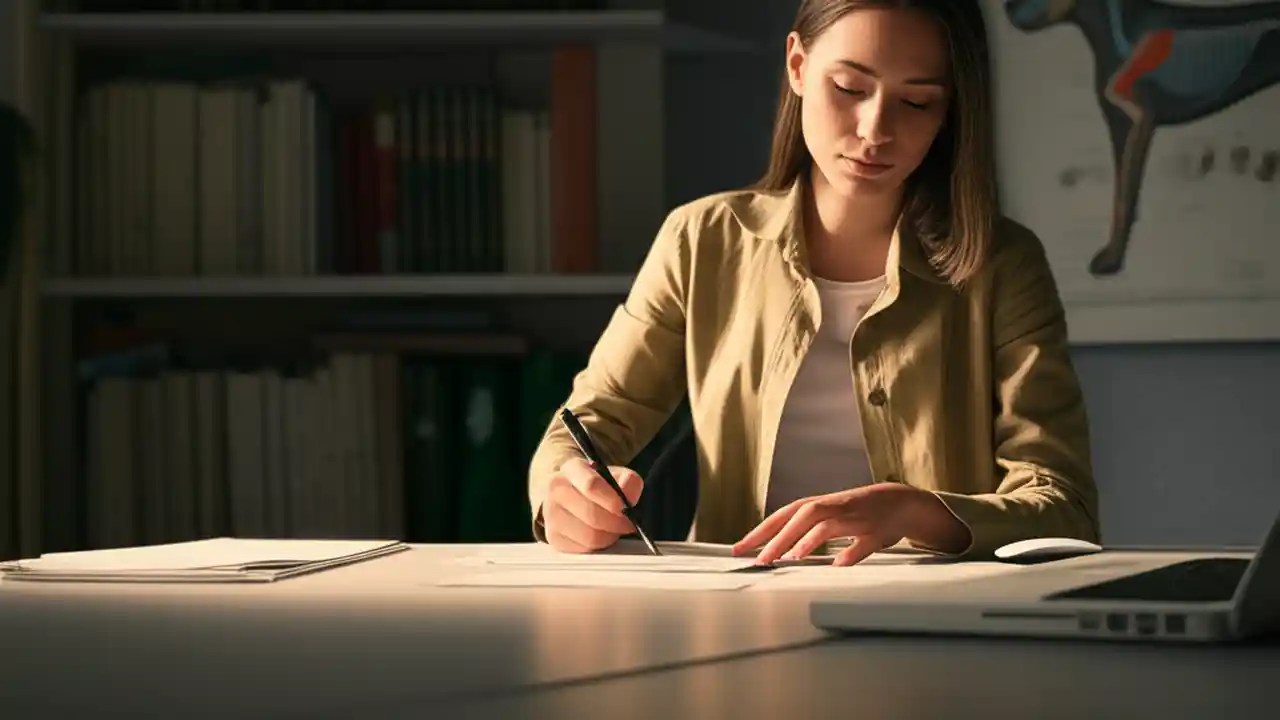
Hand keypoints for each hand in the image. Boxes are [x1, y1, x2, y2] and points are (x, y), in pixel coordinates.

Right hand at [542, 457, 643, 553]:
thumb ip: (628, 482)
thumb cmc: (596, 485)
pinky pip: (584, 549)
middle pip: (591, 514)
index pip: (591, 485)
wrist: (569, 494)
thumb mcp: (615, 475)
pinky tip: (600, 535)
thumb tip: (628, 498)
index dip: (612, 500)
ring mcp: (551, 514)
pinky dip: (598, 546)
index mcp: (572, 469)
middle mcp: (556, 490)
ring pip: (589, 536)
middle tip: (627, 523)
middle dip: (616, 522)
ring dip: (609, 536)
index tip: (624, 508)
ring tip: (614, 529)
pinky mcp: (553, 537)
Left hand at [731, 483, 968, 565]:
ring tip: (790, 557)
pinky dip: (850, 553)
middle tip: (759, 559)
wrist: (900, 501)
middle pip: (800, 516)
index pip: (781, 515)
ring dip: (809, 540)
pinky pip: (863, 543)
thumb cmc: (856, 511)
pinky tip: (838, 566)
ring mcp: (855, 518)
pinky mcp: (876, 531)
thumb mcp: (826, 516)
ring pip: (828, 525)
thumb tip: (775, 547)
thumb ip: (803, 529)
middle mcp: (833, 507)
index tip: (738, 549)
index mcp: (818, 505)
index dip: (759, 531)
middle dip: (778, 537)